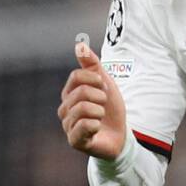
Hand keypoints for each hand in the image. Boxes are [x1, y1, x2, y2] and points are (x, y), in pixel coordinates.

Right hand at [58, 41, 127, 159]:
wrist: (120, 136)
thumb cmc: (110, 110)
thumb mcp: (105, 83)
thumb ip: (92, 64)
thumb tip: (80, 44)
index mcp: (69, 93)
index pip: (77, 76)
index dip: (96, 79)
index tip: (104, 88)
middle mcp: (64, 108)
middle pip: (81, 92)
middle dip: (101, 97)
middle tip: (104, 106)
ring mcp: (68, 125)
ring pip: (83, 108)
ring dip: (100, 112)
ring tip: (100, 118)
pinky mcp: (74, 141)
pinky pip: (84, 126)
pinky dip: (96, 125)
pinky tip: (97, 129)